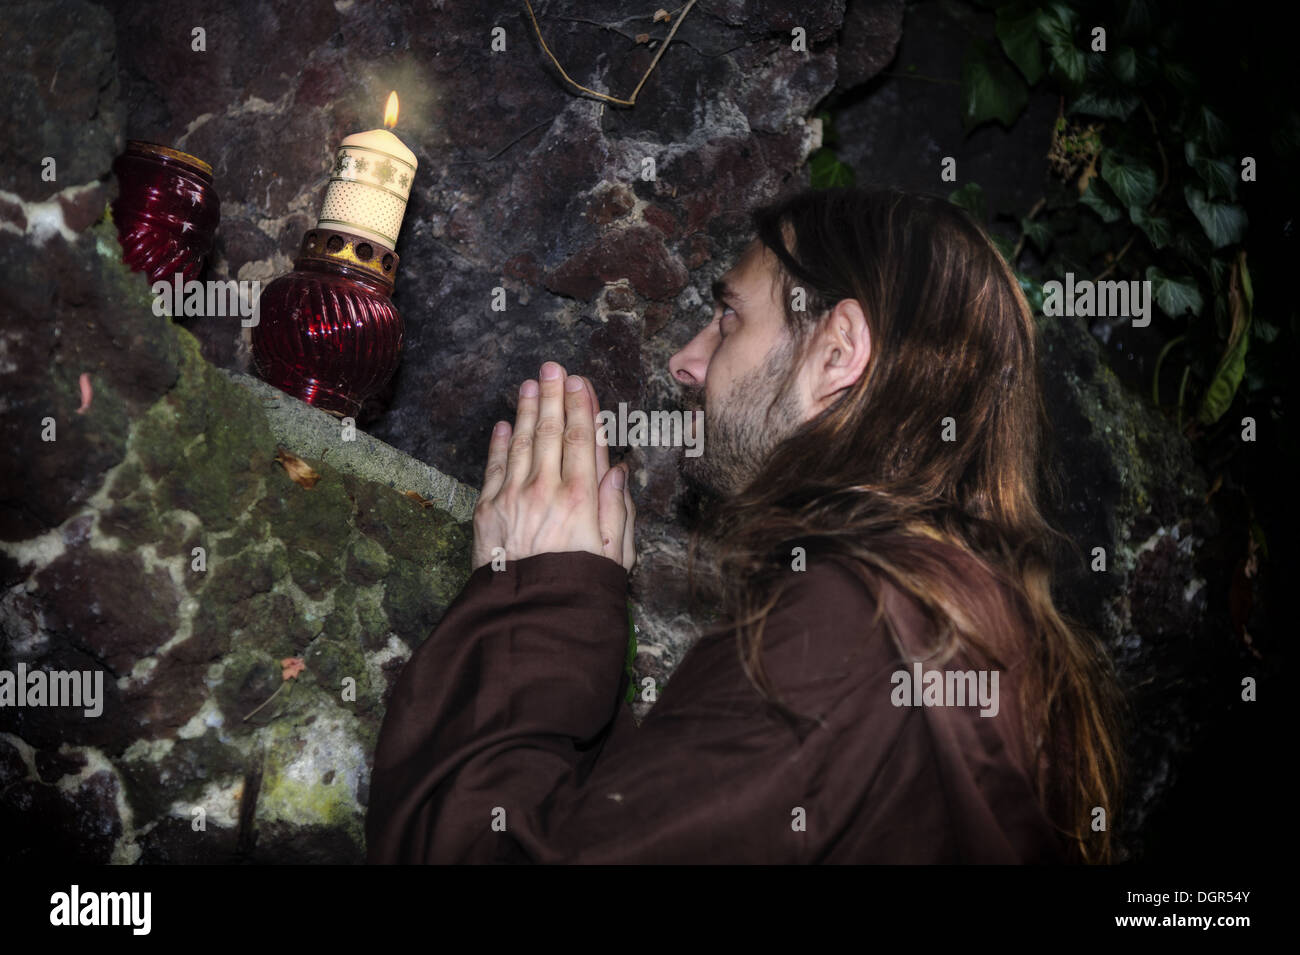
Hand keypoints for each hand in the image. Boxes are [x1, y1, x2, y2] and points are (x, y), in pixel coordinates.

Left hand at [471, 361, 635, 572]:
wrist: (531, 618)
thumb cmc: (580, 589)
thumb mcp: (618, 555)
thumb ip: (619, 509)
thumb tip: (615, 470)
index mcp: (582, 499)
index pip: (581, 439)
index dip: (581, 407)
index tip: (580, 382)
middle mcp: (545, 490)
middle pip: (548, 431)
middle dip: (552, 395)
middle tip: (552, 367)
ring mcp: (512, 497)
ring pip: (519, 442)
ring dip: (524, 410)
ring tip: (529, 384)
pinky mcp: (487, 510)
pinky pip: (494, 466)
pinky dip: (498, 442)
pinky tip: (503, 424)